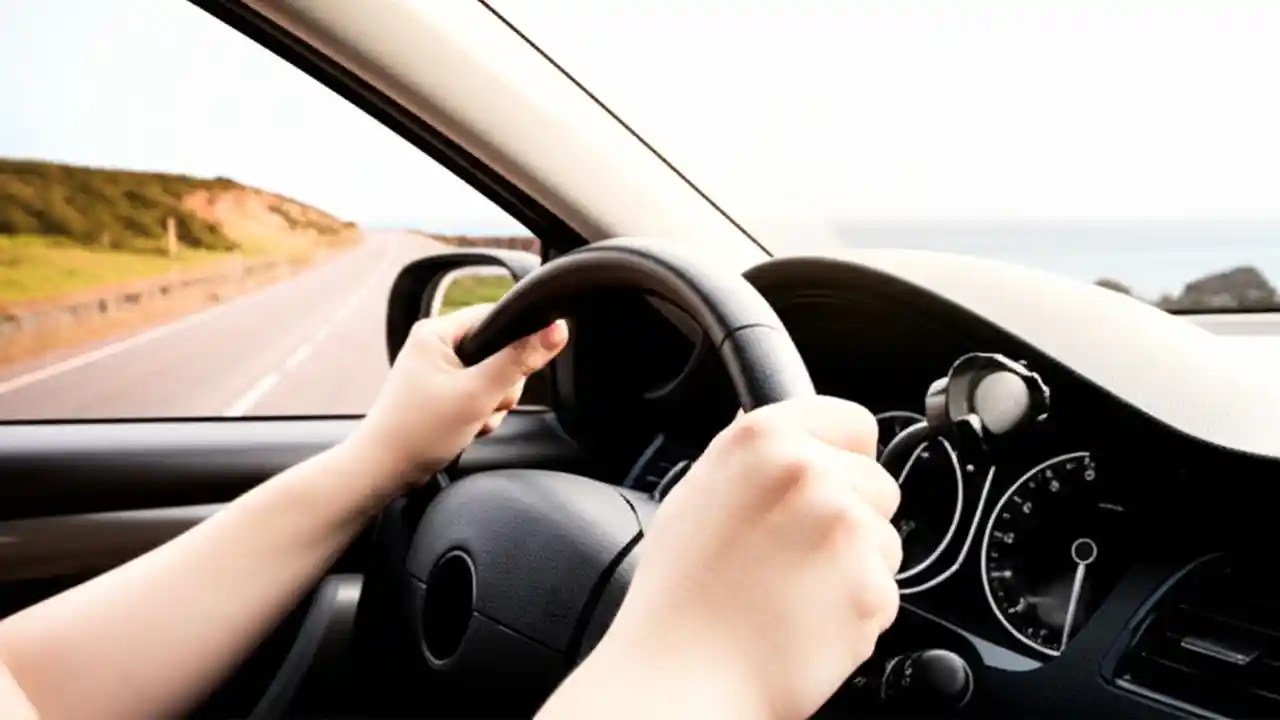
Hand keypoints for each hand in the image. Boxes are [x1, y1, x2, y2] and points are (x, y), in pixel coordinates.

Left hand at [350, 304, 568, 491]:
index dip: (517, 340)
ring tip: (471, 419)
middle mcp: (437, 346)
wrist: (384, 471)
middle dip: (501, 385)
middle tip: (483, 403)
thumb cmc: (418, 430)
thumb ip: (519, 360)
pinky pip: (481, 396)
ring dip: (493, 404)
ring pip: (494, 379)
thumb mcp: (477, 393)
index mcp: (437, 331)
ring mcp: (440, 372)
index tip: (520, 366)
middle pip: (500, 352)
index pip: (495, 316)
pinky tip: (468, 427)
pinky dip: (481, 414)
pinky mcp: (443, 394)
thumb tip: (556, 330)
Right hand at [585, 397, 901, 718]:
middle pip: (878, 482)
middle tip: (796, 553)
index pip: (853, 422)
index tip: (826, 485)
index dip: (842, 458)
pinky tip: (806, 620)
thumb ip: (755, 461)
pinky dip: (857, 611)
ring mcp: (844, 528)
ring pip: (886, 539)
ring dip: (856, 565)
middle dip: (852, 515)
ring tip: (794, 591)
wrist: (682, 676)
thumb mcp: (698, 494)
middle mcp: (808, 472)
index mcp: (762, 439)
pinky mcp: (871, 587)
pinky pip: (885, 591)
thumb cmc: (680, 597)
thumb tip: (794, 442)